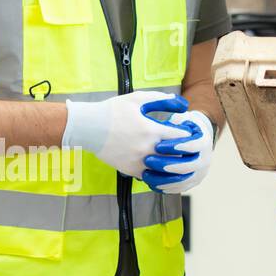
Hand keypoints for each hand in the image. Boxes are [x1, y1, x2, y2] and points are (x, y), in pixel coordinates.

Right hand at [63, 92, 191, 177]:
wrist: (89, 127)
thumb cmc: (113, 111)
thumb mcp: (138, 99)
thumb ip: (163, 100)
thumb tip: (183, 104)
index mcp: (153, 131)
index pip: (183, 137)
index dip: (187, 133)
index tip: (185, 130)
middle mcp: (148, 149)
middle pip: (178, 156)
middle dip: (182, 149)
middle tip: (182, 144)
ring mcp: (140, 163)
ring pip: (167, 169)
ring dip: (172, 163)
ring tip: (172, 155)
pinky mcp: (131, 171)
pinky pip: (152, 176)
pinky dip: (158, 171)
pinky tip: (157, 163)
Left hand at [142, 110, 214, 193]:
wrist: (193, 139)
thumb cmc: (183, 127)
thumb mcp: (180, 120)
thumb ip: (173, 122)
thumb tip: (164, 126)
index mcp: (204, 142)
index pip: (193, 146)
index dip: (176, 146)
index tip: (158, 146)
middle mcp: (205, 159)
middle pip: (187, 166)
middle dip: (166, 165)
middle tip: (148, 161)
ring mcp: (199, 172)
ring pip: (182, 180)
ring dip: (163, 179)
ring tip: (145, 175)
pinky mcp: (192, 182)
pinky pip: (178, 189)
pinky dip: (164, 187)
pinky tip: (150, 183)